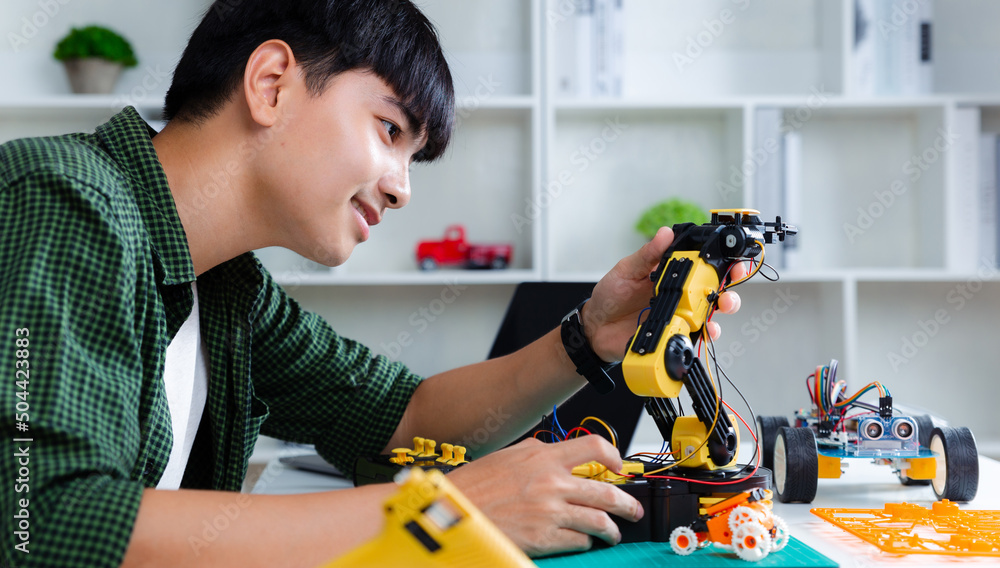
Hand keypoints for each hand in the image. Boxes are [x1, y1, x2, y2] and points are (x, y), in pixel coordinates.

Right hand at [447, 436, 642, 556]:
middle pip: (606, 491)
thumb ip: (538, 455)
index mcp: (543, 456)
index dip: (615, 457)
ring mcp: (550, 511)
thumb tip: (560, 458)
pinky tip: (583, 542)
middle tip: (632, 509)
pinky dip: (586, 542)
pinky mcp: (545, 537)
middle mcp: (552, 481)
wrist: (454, 511)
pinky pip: (580, 541)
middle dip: (627, 503)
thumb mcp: (509, 456)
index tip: (620, 467)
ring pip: (599, 520)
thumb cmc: (475, 486)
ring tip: (612, 533)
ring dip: (611, 529)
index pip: (594, 447)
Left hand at [584, 226, 744, 361]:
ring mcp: (679, 314)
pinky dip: (703, 334)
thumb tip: (665, 233)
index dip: (723, 261)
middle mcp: (681, 293)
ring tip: (717, 310)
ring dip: (720, 311)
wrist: (595, 327)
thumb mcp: (627, 270)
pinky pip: (695, 335)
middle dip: (729, 289)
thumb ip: (648, 254)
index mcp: (672, 273)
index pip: (703, 264)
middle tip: (727, 288)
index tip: (733, 261)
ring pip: (711, 313)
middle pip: (715, 289)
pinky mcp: (673, 333)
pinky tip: (701, 330)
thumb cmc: (610, 295)